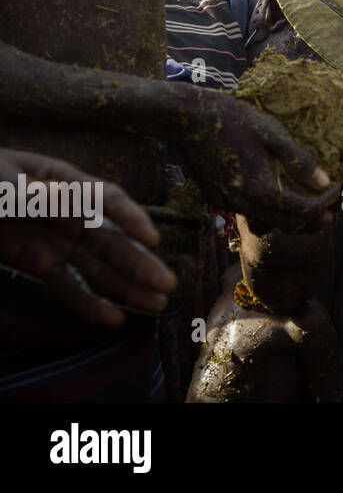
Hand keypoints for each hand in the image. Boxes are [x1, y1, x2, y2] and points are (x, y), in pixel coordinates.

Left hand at [0, 149, 177, 327]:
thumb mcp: (0, 179)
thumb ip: (27, 190)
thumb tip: (62, 196)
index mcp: (65, 182)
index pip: (107, 200)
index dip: (132, 218)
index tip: (152, 239)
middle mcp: (71, 214)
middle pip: (112, 241)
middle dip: (141, 264)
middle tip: (168, 284)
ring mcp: (58, 241)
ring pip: (99, 268)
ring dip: (128, 287)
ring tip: (157, 306)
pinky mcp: (40, 264)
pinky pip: (69, 286)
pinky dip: (90, 304)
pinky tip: (115, 320)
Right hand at [184, 90, 337, 231]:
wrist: (188, 119)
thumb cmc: (234, 120)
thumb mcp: (273, 133)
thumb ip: (299, 160)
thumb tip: (325, 182)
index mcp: (262, 189)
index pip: (306, 211)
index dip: (327, 202)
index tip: (339, 187)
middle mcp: (244, 204)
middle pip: (289, 225)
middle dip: (313, 214)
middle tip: (329, 199)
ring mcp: (228, 204)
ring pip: (268, 224)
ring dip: (290, 217)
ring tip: (305, 199)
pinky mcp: (216, 199)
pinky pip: (249, 214)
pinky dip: (267, 210)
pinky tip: (274, 192)